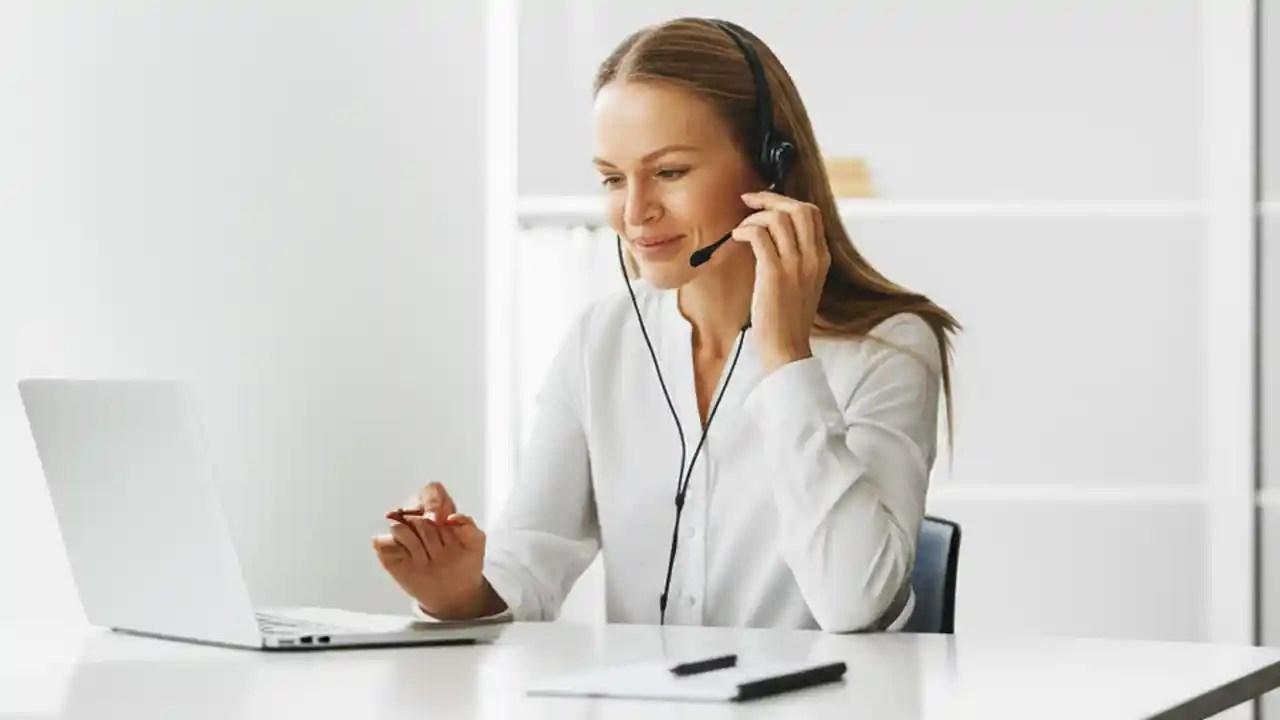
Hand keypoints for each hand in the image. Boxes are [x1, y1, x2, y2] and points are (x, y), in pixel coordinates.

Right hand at [372, 482, 488, 619]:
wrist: (454, 591)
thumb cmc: (464, 562)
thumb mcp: (475, 544)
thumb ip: (468, 527)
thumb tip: (452, 517)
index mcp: (439, 510)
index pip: (431, 491)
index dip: (433, 502)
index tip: (440, 520)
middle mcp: (418, 519)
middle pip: (413, 508)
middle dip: (426, 529)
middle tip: (437, 547)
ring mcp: (402, 535)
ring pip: (396, 525)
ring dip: (414, 543)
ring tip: (426, 558)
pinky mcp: (389, 551)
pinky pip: (382, 542)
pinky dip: (396, 551)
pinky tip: (411, 562)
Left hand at [732, 190, 830, 374]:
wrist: (787, 348)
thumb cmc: (788, 318)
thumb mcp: (803, 283)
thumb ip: (797, 258)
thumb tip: (773, 234)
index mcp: (822, 258)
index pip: (811, 213)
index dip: (785, 201)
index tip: (765, 203)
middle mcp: (813, 257)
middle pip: (799, 208)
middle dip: (771, 198)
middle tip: (749, 201)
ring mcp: (796, 265)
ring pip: (778, 218)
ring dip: (754, 217)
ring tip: (741, 230)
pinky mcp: (775, 273)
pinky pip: (759, 236)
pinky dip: (745, 230)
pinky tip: (736, 238)